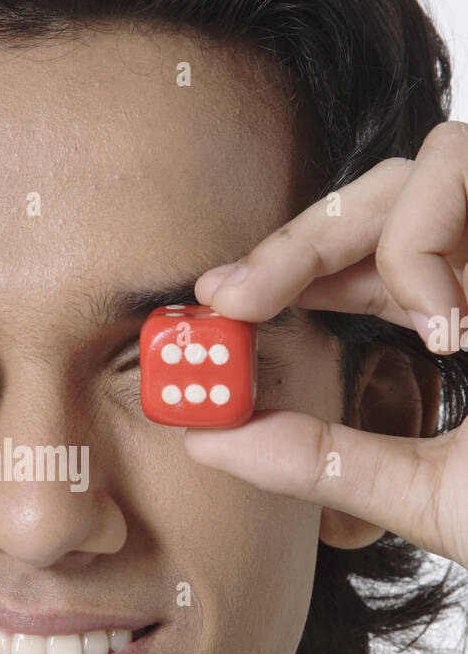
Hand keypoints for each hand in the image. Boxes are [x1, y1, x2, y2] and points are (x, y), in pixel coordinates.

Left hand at [187, 122, 467, 569]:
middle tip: (229, 301)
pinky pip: (467, 168)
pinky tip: (451, 321)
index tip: (212, 309)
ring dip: (386, 235)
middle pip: (382, 195)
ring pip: (436, 160)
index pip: (361, 262)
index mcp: (467, 311)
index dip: (284, 270)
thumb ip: (326, 463)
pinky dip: (431, 242)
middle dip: (295, 242)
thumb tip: (210, 442)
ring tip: (412, 329)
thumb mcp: (431, 493)